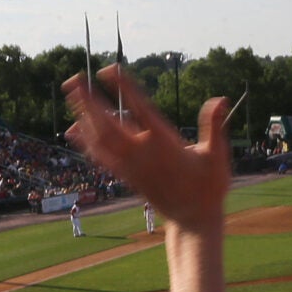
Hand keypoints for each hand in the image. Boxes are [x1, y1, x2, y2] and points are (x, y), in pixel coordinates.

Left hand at [63, 67, 230, 231]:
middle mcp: (143, 154)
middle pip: (109, 124)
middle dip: (90, 101)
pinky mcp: (127, 177)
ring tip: (71, 94)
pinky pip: (101, 156)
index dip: (123, 89)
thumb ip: (214, 126)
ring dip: (83, 116)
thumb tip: (221, 99)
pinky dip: (86, 140)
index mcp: (164, 144)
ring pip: (101, 139)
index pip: (140, 110)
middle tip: (73, 79)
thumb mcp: (216, 156)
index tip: (109, 70)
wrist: (193, 221)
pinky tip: (74, 128)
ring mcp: (132, 167)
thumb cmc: (209, 187)